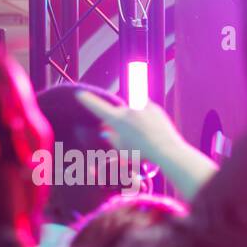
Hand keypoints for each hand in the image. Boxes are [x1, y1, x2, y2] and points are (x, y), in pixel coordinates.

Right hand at [75, 91, 189, 164]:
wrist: (167, 149)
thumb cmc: (142, 153)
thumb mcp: (121, 150)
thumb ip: (111, 138)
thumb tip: (105, 130)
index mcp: (116, 120)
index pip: (97, 107)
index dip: (87, 100)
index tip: (79, 93)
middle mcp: (127, 109)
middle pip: (118, 112)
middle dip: (120, 120)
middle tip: (129, 135)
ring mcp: (141, 106)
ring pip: (133, 110)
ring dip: (135, 119)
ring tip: (144, 134)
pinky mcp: (154, 107)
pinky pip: (145, 110)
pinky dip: (146, 117)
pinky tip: (152, 129)